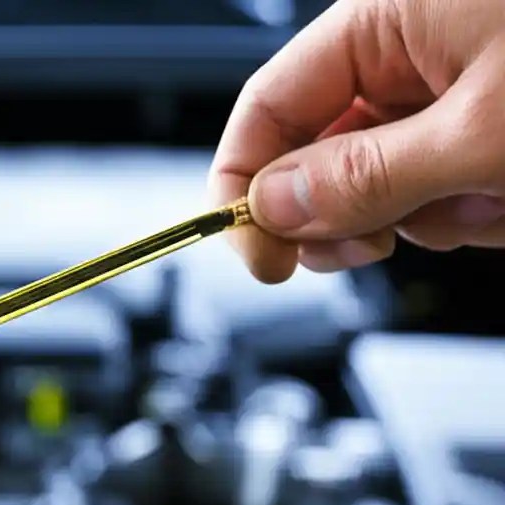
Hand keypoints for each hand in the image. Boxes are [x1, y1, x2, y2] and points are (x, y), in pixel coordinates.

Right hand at [209, 0, 504, 282]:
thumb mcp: (481, 132)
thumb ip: (368, 176)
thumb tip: (272, 207)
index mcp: (385, 20)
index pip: (267, 106)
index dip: (245, 188)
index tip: (261, 259)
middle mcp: (408, 53)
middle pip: (319, 158)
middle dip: (353, 215)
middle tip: (376, 246)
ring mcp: (450, 92)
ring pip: (388, 189)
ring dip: (436, 217)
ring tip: (498, 198)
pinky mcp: (485, 129)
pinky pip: (444, 191)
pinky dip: (477, 211)